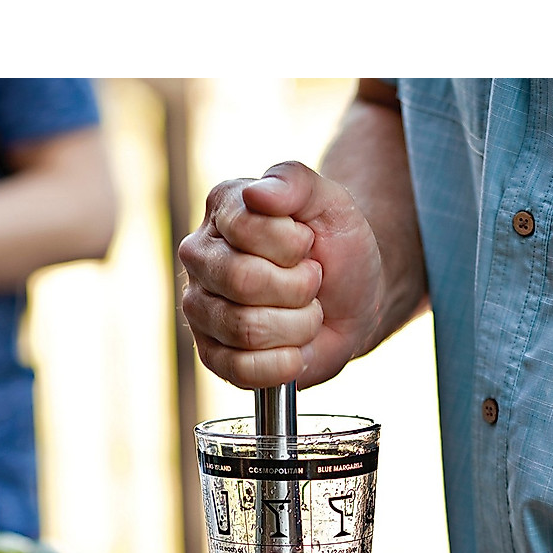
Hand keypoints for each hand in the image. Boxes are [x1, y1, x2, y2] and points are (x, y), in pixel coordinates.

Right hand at [177, 160, 383, 389]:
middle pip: (244, 281)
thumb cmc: (336, 246)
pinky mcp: (212, 356)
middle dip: (299, 287)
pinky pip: (241, 370)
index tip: (308, 245)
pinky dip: (284, 364)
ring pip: (246, 328)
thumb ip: (294, 181)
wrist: (352, 299)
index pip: (246, 228)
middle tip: (311, 282)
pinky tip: (295, 350)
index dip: (293, 244)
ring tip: (306, 313)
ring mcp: (201, 309)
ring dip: (299, 325)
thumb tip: (256, 193)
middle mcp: (200, 257)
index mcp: (223, 209)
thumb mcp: (331, 201)